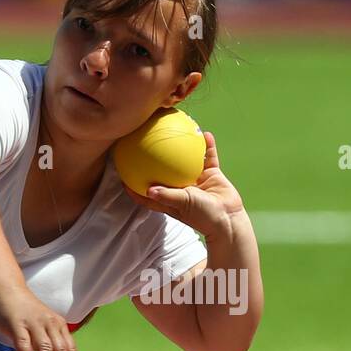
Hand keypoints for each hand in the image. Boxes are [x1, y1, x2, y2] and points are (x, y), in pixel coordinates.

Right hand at [0, 290, 77, 350]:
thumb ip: (51, 341)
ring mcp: (33, 323)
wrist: (9, 292)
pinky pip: (22, 340)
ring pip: (44, 346)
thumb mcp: (46, 324)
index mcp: (58, 325)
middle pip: (58, 348)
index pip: (69, 347)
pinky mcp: (17, 323)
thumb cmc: (27, 312)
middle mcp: (49, 324)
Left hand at [124, 131, 245, 237]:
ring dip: (182, 147)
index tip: (123, 175)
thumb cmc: (203, 217)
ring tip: (176, 130)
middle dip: (155, 160)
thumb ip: (167, 196)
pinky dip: (207, 146)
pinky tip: (204, 134)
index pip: (146, 194)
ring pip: (185, 160)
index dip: (134, 186)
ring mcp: (196, 180)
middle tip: (146, 144)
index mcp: (169, 199)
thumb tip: (148, 190)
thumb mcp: (183, 205)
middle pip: (164, 172)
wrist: (228, 219)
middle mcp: (180, 188)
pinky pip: (208, 157)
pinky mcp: (211, 174)